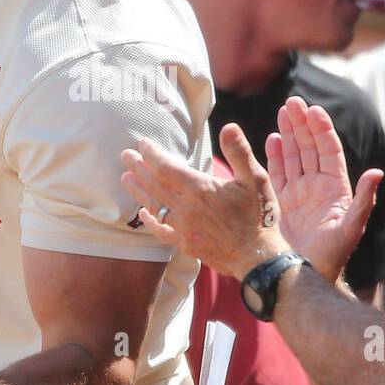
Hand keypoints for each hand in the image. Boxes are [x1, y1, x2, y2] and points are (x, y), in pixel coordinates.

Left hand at [121, 123, 290, 280]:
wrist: (258, 257)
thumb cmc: (259, 216)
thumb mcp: (256, 179)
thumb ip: (239, 152)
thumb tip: (229, 127)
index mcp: (200, 189)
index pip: (166, 167)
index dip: (152, 154)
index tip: (143, 143)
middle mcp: (187, 208)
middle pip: (155, 184)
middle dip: (139, 167)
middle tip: (125, 155)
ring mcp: (183, 228)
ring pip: (154, 205)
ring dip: (138, 190)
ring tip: (126, 177)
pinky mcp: (185, 244)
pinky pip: (161, 231)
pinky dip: (150, 221)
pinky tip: (142, 214)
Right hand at [266, 97, 382, 285]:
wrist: (304, 277)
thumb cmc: (331, 257)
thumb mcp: (350, 229)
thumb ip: (364, 201)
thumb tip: (377, 172)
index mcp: (335, 189)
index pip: (329, 151)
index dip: (322, 130)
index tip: (314, 110)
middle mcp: (317, 187)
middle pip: (310, 148)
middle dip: (302, 124)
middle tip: (293, 102)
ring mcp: (298, 193)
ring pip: (294, 156)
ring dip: (289, 134)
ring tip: (283, 112)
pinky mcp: (280, 202)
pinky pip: (277, 173)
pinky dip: (274, 155)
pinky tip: (271, 139)